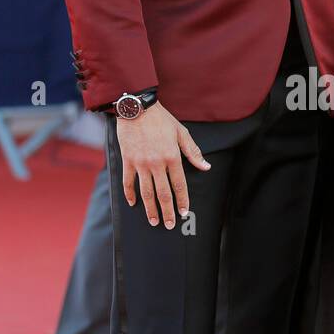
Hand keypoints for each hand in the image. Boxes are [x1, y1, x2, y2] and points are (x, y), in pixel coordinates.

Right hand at [117, 102, 209, 227]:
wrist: (137, 108)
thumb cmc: (161, 120)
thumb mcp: (182, 133)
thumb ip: (193, 152)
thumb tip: (206, 167)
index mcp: (172, 157)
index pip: (179, 185)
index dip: (182, 200)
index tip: (184, 212)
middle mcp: (157, 163)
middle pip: (163, 193)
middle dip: (167, 211)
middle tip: (170, 224)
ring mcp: (141, 163)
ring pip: (146, 192)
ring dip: (150, 209)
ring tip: (154, 221)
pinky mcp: (128, 161)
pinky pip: (128, 182)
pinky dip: (130, 194)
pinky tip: (133, 203)